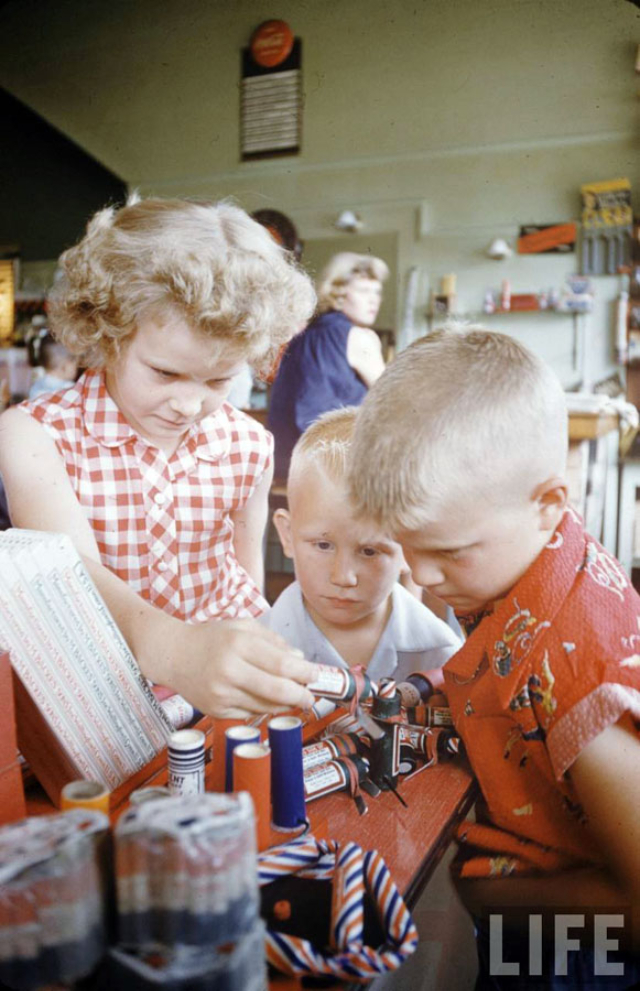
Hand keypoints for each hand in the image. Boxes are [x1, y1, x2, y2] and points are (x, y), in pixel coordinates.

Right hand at [165, 618, 316, 718]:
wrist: (172, 655)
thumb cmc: (210, 638)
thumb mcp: (242, 627)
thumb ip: (274, 641)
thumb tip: (299, 661)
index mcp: (238, 644)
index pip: (282, 665)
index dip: (304, 673)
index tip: (315, 675)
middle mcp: (229, 670)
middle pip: (277, 690)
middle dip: (301, 695)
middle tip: (311, 696)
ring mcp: (221, 693)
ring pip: (266, 706)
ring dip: (285, 705)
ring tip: (295, 698)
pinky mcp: (216, 710)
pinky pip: (250, 713)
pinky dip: (265, 709)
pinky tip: (270, 702)